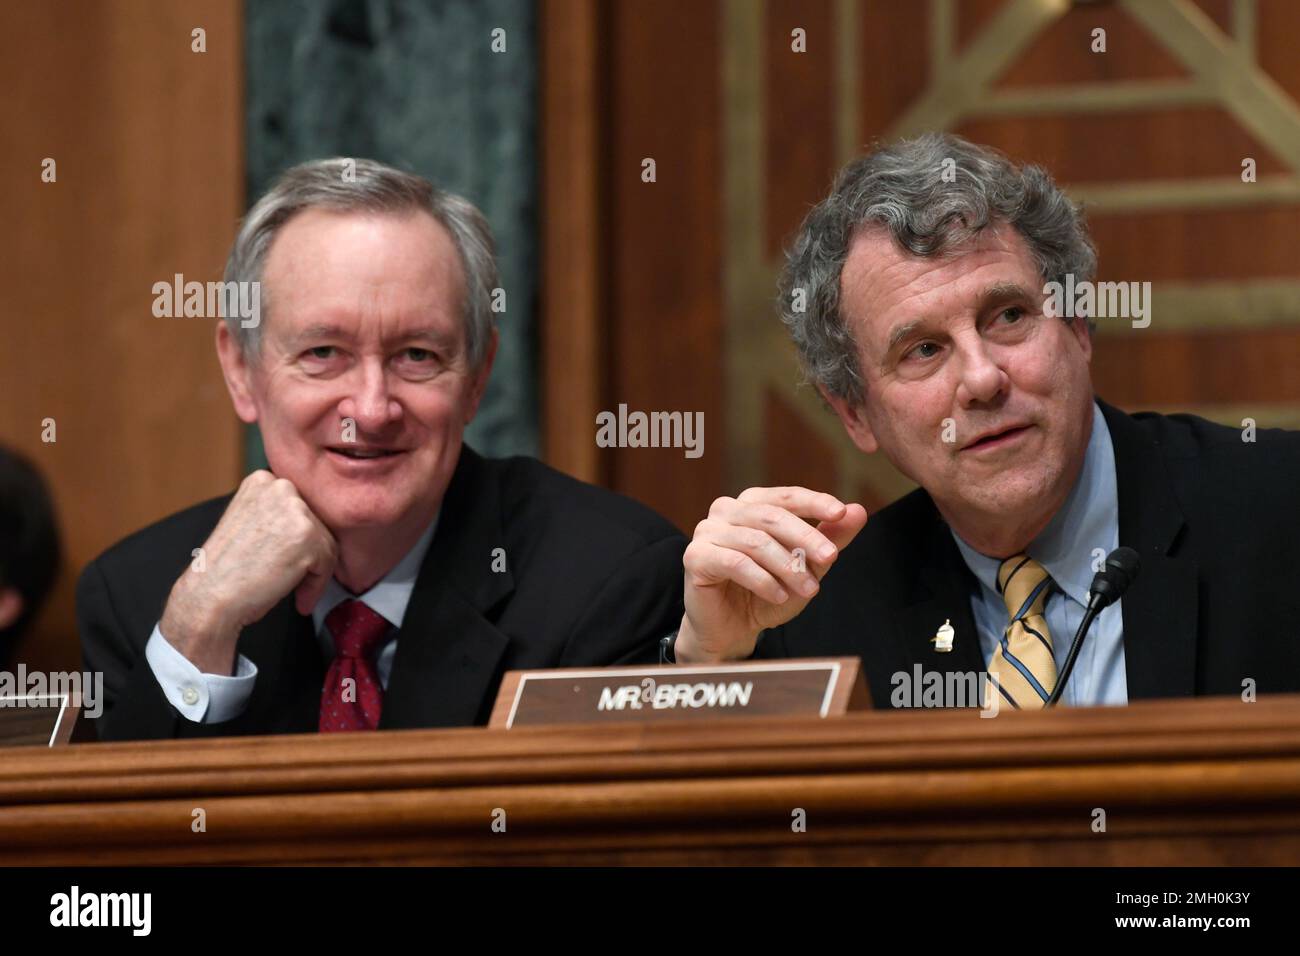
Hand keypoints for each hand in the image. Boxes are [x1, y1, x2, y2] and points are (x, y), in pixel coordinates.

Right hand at [160, 471, 336, 673]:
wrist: (208, 596)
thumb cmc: (225, 570)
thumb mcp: (249, 522)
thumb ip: (278, 514)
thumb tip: (313, 525)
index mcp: (263, 480)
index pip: (301, 508)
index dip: (298, 540)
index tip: (290, 558)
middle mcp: (280, 487)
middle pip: (317, 524)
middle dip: (309, 556)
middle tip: (292, 579)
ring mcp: (294, 509)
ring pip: (326, 543)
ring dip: (314, 572)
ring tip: (294, 591)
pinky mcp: (307, 535)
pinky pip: (328, 563)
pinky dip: (316, 586)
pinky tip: (299, 599)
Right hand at [676, 487, 867, 662]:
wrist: (730, 629)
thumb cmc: (766, 593)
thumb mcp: (806, 566)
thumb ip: (829, 539)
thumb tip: (858, 511)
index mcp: (752, 504)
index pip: (787, 496)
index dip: (815, 502)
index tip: (842, 513)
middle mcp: (726, 511)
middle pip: (771, 516)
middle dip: (805, 537)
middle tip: (830, 558)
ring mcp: (707, 532)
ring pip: (755, 542)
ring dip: (787, 567)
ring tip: (808, 589)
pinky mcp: (695, 557)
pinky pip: (735, 563)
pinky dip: (763, 581)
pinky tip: (780, 596)